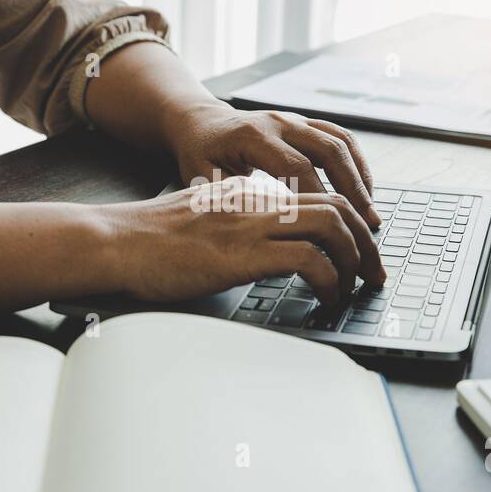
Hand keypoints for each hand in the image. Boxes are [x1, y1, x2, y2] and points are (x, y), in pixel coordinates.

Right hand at [102, 177, 386, 306]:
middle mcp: (258, 201)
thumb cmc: (147, 241)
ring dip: (356, 261)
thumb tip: (259, 248)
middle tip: (374, 274)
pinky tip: (326, 300)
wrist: (115, 242)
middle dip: (366, 242)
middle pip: (338, 207)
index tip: (359, 251)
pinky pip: (309, 261)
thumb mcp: (199, 220)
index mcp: (249, 192)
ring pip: (333, 227)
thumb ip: (232, 224)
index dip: (349, 224)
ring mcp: (253, 225)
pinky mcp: (244, 254)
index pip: (317, 196)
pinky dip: (330, 281)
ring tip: (356, 289)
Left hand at [162, 101, 381, 227]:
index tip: (333, 228)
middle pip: (329, 151)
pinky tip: (365, 190)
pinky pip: (341, 137)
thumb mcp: (201, 178)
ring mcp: (295, 119)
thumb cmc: (200, 154)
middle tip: (366, 223)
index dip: (318, 198)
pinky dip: (357, 163)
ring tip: (371, 211)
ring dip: (361, 177)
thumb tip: (259, 228)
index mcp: (252, 136)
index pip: (296, 167)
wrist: (201, 122)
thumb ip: (229, 199)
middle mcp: (279, 122)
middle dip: (352, 189)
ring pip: (340, 142)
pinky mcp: (305, 123)